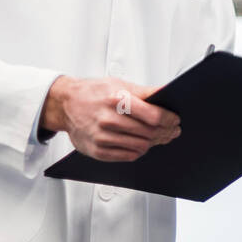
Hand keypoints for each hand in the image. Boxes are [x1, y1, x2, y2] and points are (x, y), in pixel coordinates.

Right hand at [41, 76, 180, 161]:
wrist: (66, 104)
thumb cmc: (94, 92)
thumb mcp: (120, 84)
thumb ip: (145, 92)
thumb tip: (167, 92)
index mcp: (117, 100)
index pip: (154, 115)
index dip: (169, 120)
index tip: (175, 120)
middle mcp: (109, 120)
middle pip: (149, 132)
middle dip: (165, 132)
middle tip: (172, 131)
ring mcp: (102, 137)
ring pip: (140, 146)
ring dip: (153, 142)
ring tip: (159, 137)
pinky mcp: (97, 151)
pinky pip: (127, 156)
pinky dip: (138, 151)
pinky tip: (142, 144)